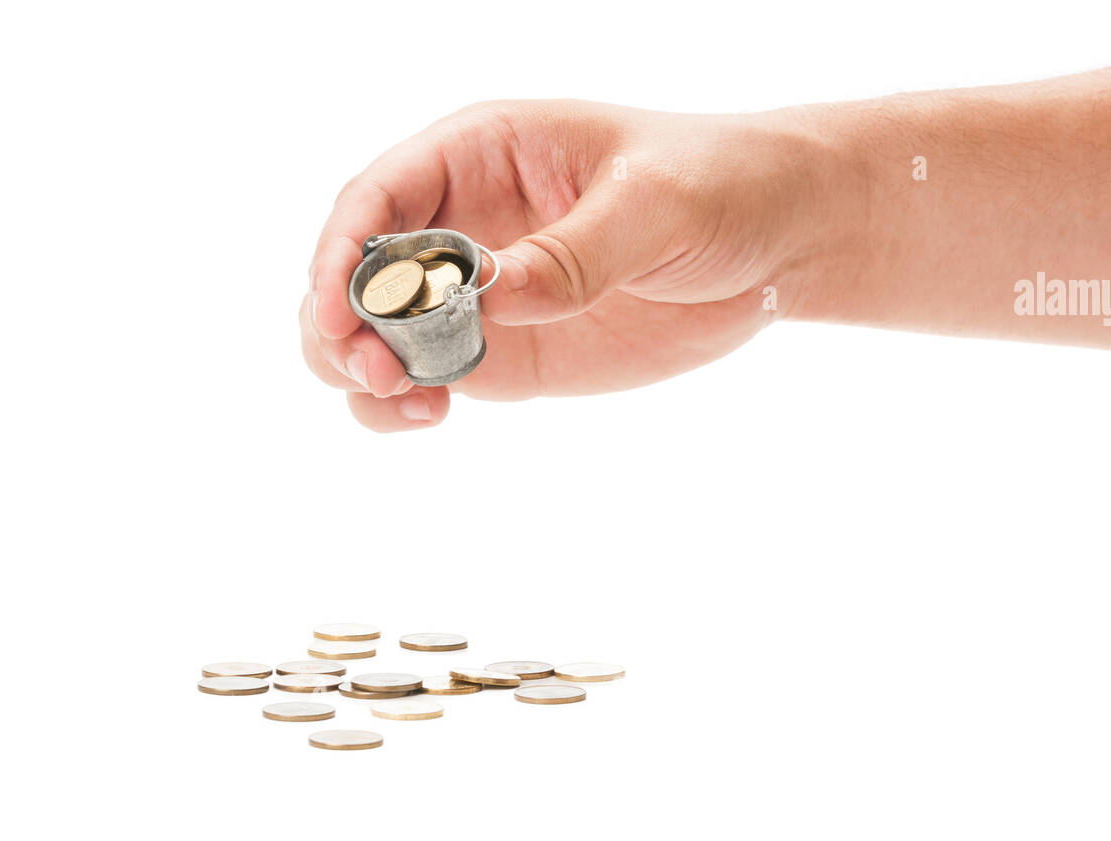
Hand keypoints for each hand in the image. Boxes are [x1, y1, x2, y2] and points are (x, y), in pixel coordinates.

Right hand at [300, 100, 825, 430]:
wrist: (771, 240)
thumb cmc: (715, 183)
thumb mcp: (655, 202)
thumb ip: (574, 251)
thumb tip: (491, 294)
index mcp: (483, 153)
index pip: (379, 198)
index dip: (342, 253)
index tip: (339, 310)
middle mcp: (464, 222)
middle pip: (359, 272)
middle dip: (342, 323)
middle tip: (377, 371)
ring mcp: (480, 293)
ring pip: (379, 333)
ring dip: (362, 370)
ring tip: (406, 402)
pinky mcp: (507, 351)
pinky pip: (431, 377)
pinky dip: (407, 403)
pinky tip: (427, 417)